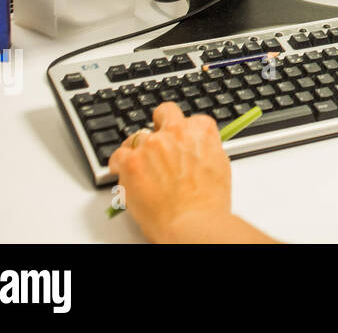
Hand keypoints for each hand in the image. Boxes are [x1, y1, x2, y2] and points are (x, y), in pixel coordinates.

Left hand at [108, 102, 231, 242]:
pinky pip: (118, 155)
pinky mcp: (131, 162)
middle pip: (164, 113)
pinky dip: (121, 165)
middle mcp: (176, 131)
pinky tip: (128, 175)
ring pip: (138, 136)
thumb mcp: (219, 166)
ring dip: (140, 149)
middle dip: (162, 125)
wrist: (191, 224)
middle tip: (160, 145)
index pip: (190, 119)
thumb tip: (196, 150)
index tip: (181, 143)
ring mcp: (151, 145)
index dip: (185, 133)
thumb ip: (205, 149)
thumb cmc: (207, 203)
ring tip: (143, 169)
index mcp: (201, 129)